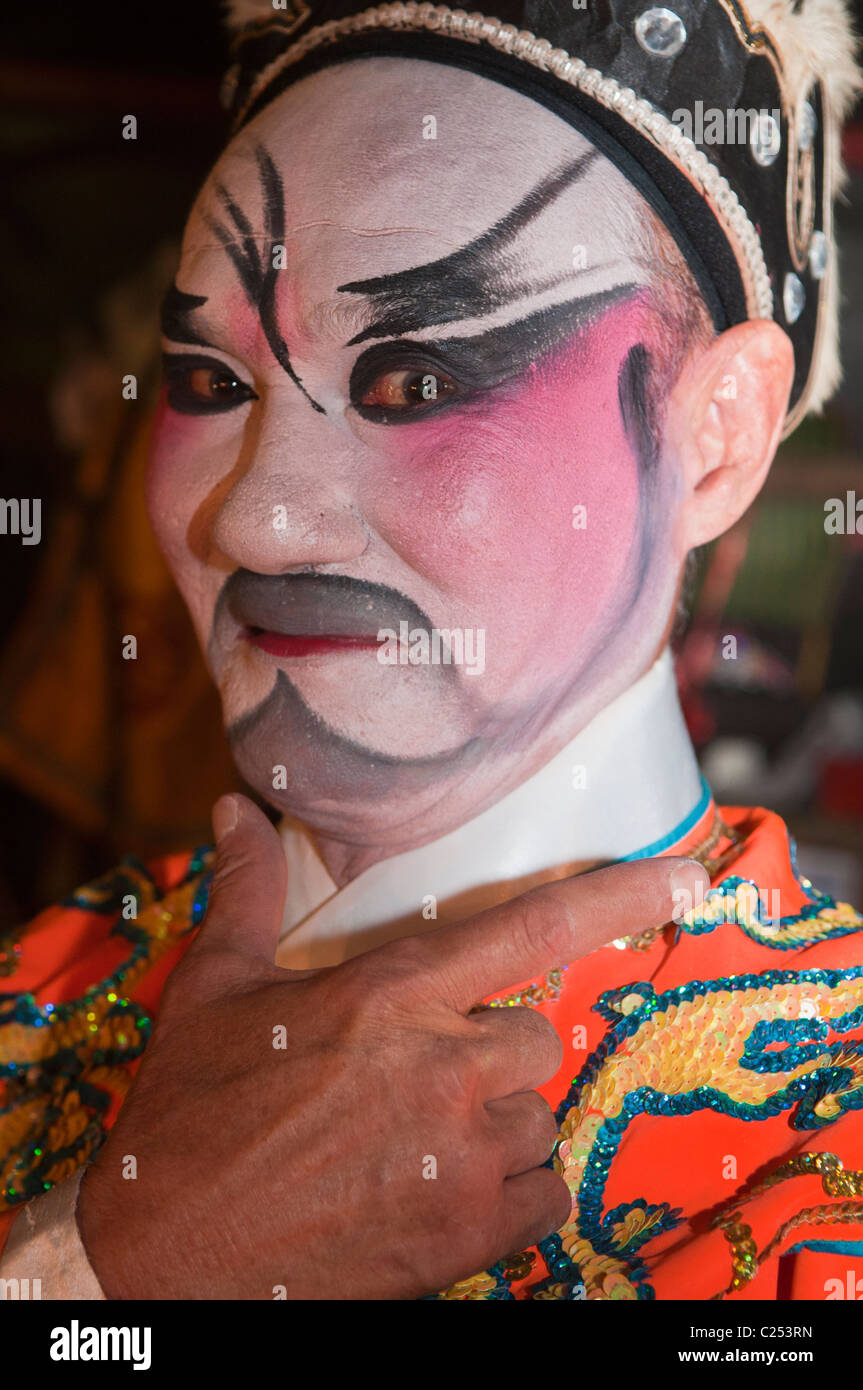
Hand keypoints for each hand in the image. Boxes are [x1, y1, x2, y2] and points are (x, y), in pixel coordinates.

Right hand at [77, 793, 707, 1299]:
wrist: (164, 1258)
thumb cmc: (187, 1117)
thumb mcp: (211, 990)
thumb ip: (246, 892)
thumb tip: (232, 812)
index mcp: (389, 995)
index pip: (530, 927)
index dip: (619, 897)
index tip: (685, 877)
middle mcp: (442, 1067)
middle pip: (534, 1036)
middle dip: (491, 1050)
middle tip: (420, 1074)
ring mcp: (461, 1155)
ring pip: (537, 1118)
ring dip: (494, 1125)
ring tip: (414, 1139)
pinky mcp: (465, 1233)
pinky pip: (543, 1196)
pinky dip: (508, 1193)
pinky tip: (442, 1191)